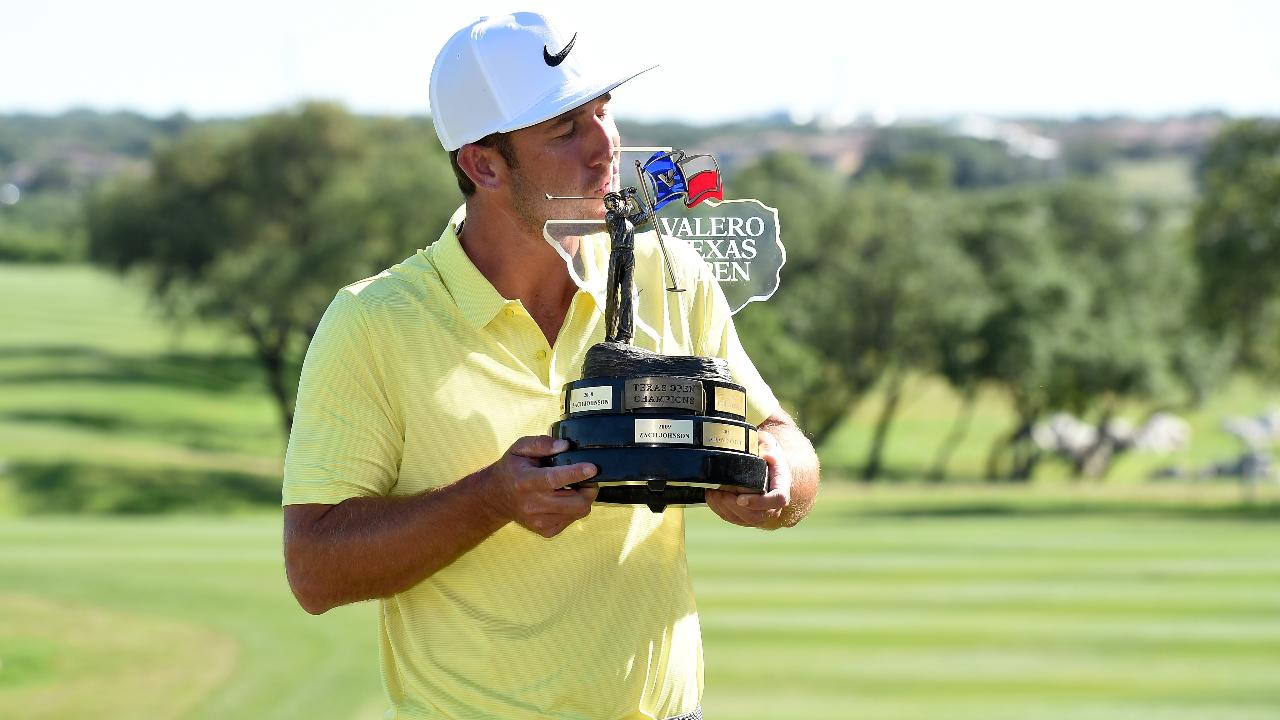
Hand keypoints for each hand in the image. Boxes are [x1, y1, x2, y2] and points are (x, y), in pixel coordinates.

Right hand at [479, 436, 598, 537]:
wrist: (495, 499)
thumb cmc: (511, 470)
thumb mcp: (519, 448)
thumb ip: (541, 444)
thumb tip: (565, 446)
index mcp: (525, 482)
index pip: (553, 479)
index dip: (576, 474)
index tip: (592, 468)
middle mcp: (533, 504)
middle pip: (576, 502)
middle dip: (589, 488)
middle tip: (587, 477)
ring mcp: (539, 521)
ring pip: (579, 512)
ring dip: (583, 498)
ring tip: (572, 487)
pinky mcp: (546, 531)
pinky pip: (573, 519)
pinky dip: (574, 508)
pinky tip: (563, 499)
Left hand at [705, 430, 791, 528]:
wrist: (767, 466)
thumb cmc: (767, 455)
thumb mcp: (770, 445)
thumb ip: (768, 447)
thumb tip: (765, 454)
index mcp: (781, 487)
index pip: (777, 500)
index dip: (759, 502)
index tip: (740, 499)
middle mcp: (773, 505)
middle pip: (757, 515)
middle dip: (734, 507)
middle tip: (719, 494)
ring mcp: (761, 512)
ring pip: (744, 520)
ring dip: (725, 509)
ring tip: (713, 493)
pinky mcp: (748, 516)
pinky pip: (735, 519)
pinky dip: (721, 510)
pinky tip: (712, 498)